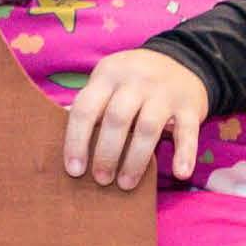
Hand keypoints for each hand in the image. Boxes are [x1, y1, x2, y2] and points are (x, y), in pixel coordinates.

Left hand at [63, 48, 211, 191]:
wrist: (184, 61)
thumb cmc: (134, 81)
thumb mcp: (108, 80)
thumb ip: (90, 103)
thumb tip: (54, 135)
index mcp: (108, 75)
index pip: (86, 108)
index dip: (76, 140)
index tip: (74, 170)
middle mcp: (136, 80)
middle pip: (116, 119)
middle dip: (105, 153)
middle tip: (101, 180)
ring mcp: (165, 91)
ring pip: (148, 128)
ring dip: (135, 160)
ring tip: (125, 184)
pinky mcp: (190, 105)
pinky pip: (187, 131)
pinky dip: (185, 153)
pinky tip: (180, 174)